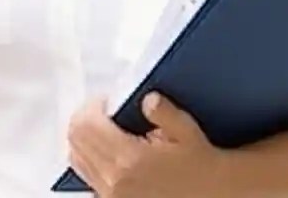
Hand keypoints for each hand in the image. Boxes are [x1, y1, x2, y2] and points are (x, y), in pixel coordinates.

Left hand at [67, 93, 224, 197]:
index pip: (86, 125)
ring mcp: (110, 195)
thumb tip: (147, 100)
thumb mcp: (187, 131)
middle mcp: (114, 181)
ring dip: (85, 139)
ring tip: (106, 129)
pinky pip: (87, 176)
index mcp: (129, 160)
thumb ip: (164, 112)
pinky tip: (109, 152)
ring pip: (76, 159)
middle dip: (85, 119)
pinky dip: (90, 160)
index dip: (92, 106)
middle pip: (75, 140)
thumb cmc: (200, 164)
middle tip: (104, 111)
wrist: (212, 193)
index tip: (106, 101)